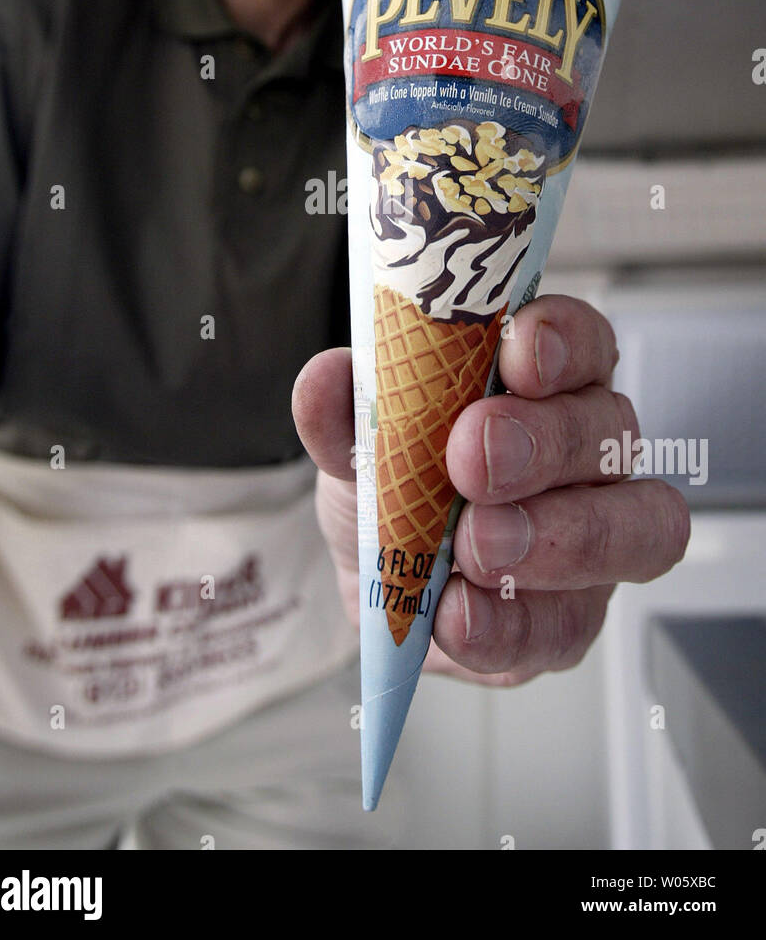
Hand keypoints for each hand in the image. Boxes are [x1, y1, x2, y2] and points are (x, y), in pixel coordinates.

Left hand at [291, 294, 689, 686]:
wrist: (378, 582)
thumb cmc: (396, 484)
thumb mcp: (355, 441)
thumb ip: (346, 410)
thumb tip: (326, 379)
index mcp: (548, 382)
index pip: (583, 339)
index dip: (561, 340)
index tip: (516, 354)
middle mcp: (590, 450)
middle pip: (607, 429)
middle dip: (542, 442)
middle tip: (471, 462)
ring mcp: (600, 535)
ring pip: (637, 527)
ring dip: (554, 538)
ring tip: (473, 548)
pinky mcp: (575, 617)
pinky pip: (569, 623)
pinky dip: (508, 622)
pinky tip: (459, 613)